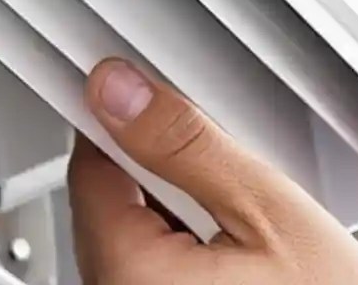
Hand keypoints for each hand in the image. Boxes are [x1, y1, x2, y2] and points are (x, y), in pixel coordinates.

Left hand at [68, 59, 357, 283]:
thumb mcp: (271, 214)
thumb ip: (186, 145)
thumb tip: (120, 93)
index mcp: (128, 279)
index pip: (87, 168)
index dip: (118, 119)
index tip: (142, 91)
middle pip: (104, 206)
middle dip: (151, 171)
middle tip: (219, 164)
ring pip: (126, 242)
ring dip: (166, 214)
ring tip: (238, 220)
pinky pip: (149, 277)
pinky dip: (179, 253)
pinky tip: (231, 254)